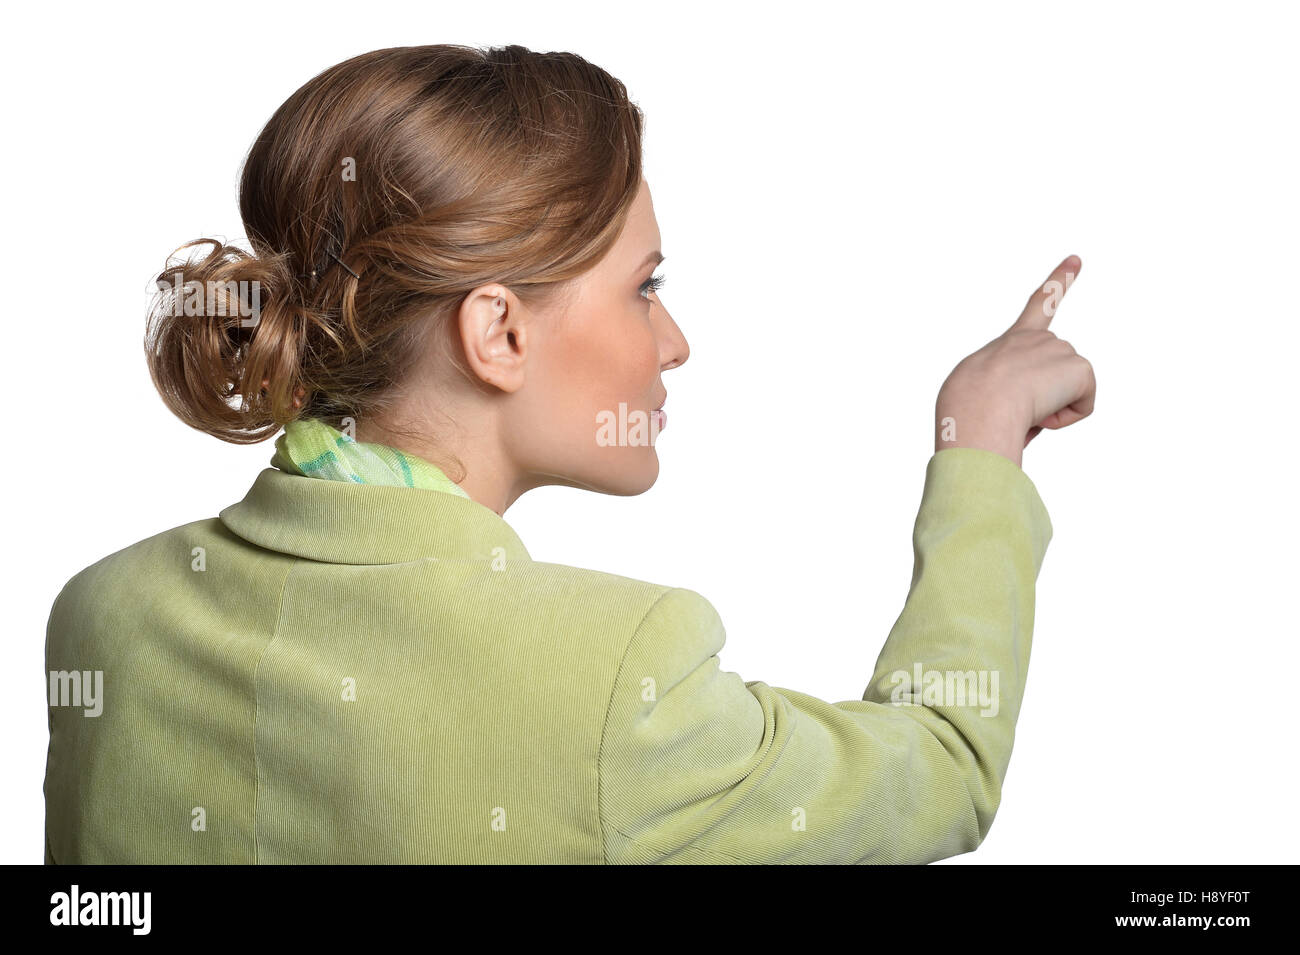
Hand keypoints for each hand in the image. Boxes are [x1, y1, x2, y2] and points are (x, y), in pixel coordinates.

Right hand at [934, 255, 1095, 468]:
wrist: (978, 405)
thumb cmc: (966, 408)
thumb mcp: (977, 395)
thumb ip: (1005, 395)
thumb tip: (1029, 413)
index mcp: (1012, 342)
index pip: (1039, 305)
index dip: (1059, 280)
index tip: (1075, 260)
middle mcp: (1037, 340)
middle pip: (1055, 379)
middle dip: (1041, 400)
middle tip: (1011, 406)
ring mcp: (1060, 350)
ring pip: (1065, 395)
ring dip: (1048, 411)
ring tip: (1020, 409)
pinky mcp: (1079, 368)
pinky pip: (1082, 406)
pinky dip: (1064, 419)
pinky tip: (1040, 414)